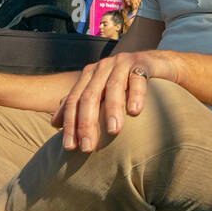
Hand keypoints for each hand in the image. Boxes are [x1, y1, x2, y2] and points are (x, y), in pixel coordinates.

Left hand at [52, 50, 171, 152]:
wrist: (157, 64)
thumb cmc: (127, 84)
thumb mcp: (101, 94)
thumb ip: (80, 105)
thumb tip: (54, 123)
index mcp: (89, 75)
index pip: (74, 100)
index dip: (70, 124)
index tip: (69, 147)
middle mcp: (103, 67)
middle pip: (90, 96)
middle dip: (86, 123)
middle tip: (88, 148)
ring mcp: (122, 63)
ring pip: (113, 87)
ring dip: (112, 110)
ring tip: (113, 131)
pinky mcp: (143, 62)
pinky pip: (138, 78)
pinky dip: (135, 94)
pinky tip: (135, 111)